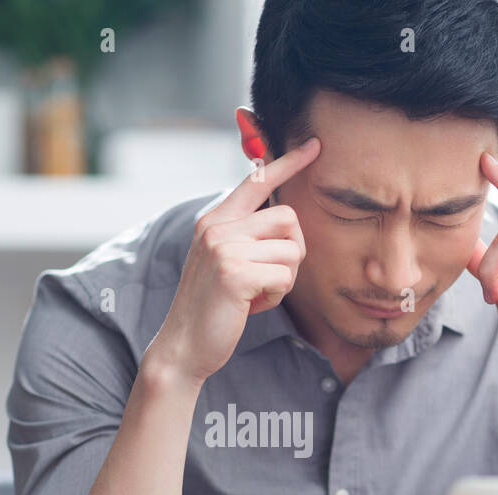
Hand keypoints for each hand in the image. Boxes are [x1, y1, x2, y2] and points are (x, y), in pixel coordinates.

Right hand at [147, 137, 320, 385]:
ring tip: (256, 293)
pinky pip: (285, 277)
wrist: (183, 346)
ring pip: (291, 250)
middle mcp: (217, 227)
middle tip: (270, 276)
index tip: (315, 145)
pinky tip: (252, 306)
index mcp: (214, 220)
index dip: (288, 162)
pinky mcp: (235, 274)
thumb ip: (244, 235)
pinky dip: (276, 297)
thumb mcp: (223, 261)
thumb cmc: (213, 307)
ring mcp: (224, 248)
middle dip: (292, 251)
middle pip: (288, 217)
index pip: (257, 180)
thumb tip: (286, 217)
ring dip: (284, 279)